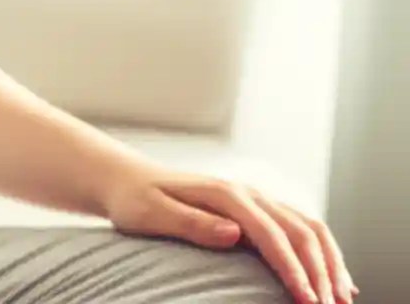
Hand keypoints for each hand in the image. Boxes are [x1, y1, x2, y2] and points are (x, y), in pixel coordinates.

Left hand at [105, 169, 355, 303]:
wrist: (128, 180)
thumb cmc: (134, 201)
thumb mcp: (150, 213)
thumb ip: (191, 223)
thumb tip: (233, 234)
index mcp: (226, 195)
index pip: (272, 234)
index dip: (293, 269)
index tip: (306, 302)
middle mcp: (248, 193)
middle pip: (301, 231)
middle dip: (321, 272)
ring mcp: (256, 199)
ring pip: (309, 227)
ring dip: (331, 262)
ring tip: (343, 300)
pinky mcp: (257, 209)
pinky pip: (301, 227)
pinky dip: (324, 252)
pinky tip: (335, 278)